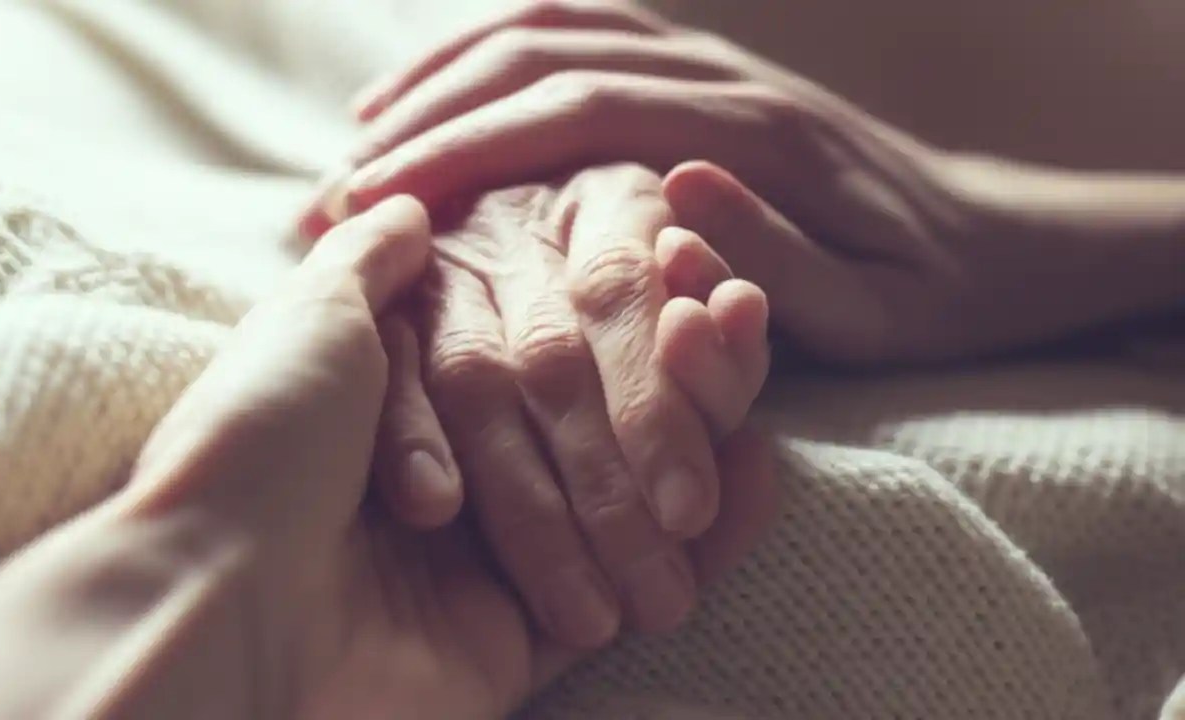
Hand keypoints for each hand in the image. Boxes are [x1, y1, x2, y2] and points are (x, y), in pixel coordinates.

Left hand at [116, 195, 777, 718]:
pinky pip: (634, 588)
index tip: (679, 258)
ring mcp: (492, 559)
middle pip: (594, 417)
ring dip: (698, 440)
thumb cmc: (259, 444)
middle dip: (667, 377)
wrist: (213, 607)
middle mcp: (456, 471)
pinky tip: (764, 474)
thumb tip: (401, 196)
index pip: (546, 336)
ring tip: (754, 380)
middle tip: (725, 322)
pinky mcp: (519, 643)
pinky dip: (711, 544)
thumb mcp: (312, 319)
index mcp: (408, 393)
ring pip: (628, 498)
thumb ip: (371, 260)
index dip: (616, 301)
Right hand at [340, 0, 1110, 364]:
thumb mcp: (870, 311)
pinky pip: (589, 34)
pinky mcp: (706, 73)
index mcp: (753, 137)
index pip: (577, 116)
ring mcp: (714, 62)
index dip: (465, 151)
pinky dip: (504, 54)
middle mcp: (722, 77)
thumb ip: (774, 257)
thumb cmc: (927, 296)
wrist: (993, 243)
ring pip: (556, 31)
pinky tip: (453, 92)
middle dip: (430, 117)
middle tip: (337, 185)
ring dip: (452, 72)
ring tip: (364, 134)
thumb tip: (671, 191)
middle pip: (546, 60)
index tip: (374, 201)